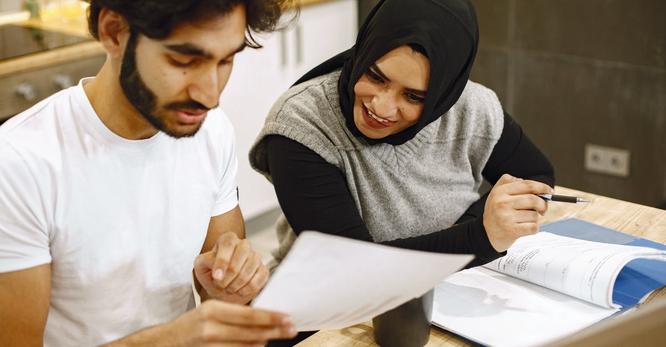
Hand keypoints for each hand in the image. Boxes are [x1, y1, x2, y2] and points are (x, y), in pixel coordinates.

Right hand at [104, 300, 296, 345]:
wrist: (164, 342)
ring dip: (264, 342)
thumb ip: (233, 313)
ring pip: (246, 346)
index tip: (286, 316)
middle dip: (274, 330)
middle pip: (251, 331)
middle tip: (291, 329)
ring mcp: (210, 344)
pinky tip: (259, 346)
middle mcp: (211, 327)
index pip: (248, 314)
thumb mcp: (209, 310)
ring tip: (278, 336)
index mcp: (212, 310)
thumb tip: (263, 316)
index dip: (270, 316)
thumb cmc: (191, 324)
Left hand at [195, 232, 268, 303]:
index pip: (228, 243)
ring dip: (236, 284)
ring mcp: (255, 257)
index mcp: (227, 239)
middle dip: (229, 275)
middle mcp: (243, 245)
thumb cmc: (212, 274)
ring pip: (250, 269)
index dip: (222, 261)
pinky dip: (246, 290)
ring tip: (228, 288)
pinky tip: (239, 291)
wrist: (223, 288)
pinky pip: (258, 280)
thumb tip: (218, 272)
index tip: (216, 277)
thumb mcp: (201, 266)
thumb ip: (205, 262)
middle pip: (242, 254)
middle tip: (220, 285)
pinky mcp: (263, 270)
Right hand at [483, 174, 552, 251]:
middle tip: (542, 209)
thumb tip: (531, 184)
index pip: (527, 185)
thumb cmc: (496, 213)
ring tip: (523, 220)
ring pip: (534, 215)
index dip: (542, 187)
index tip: (550, 191)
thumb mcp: (496, 194)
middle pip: (533, 199)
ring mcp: (506, 217)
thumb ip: (509, 182)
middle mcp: (502, 203)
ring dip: (534, 218)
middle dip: (542, 205)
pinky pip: (533, 227)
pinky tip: (524, 228)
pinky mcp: (512, 230)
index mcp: (500, 192)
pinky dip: (533, 228)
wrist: (486, 234)